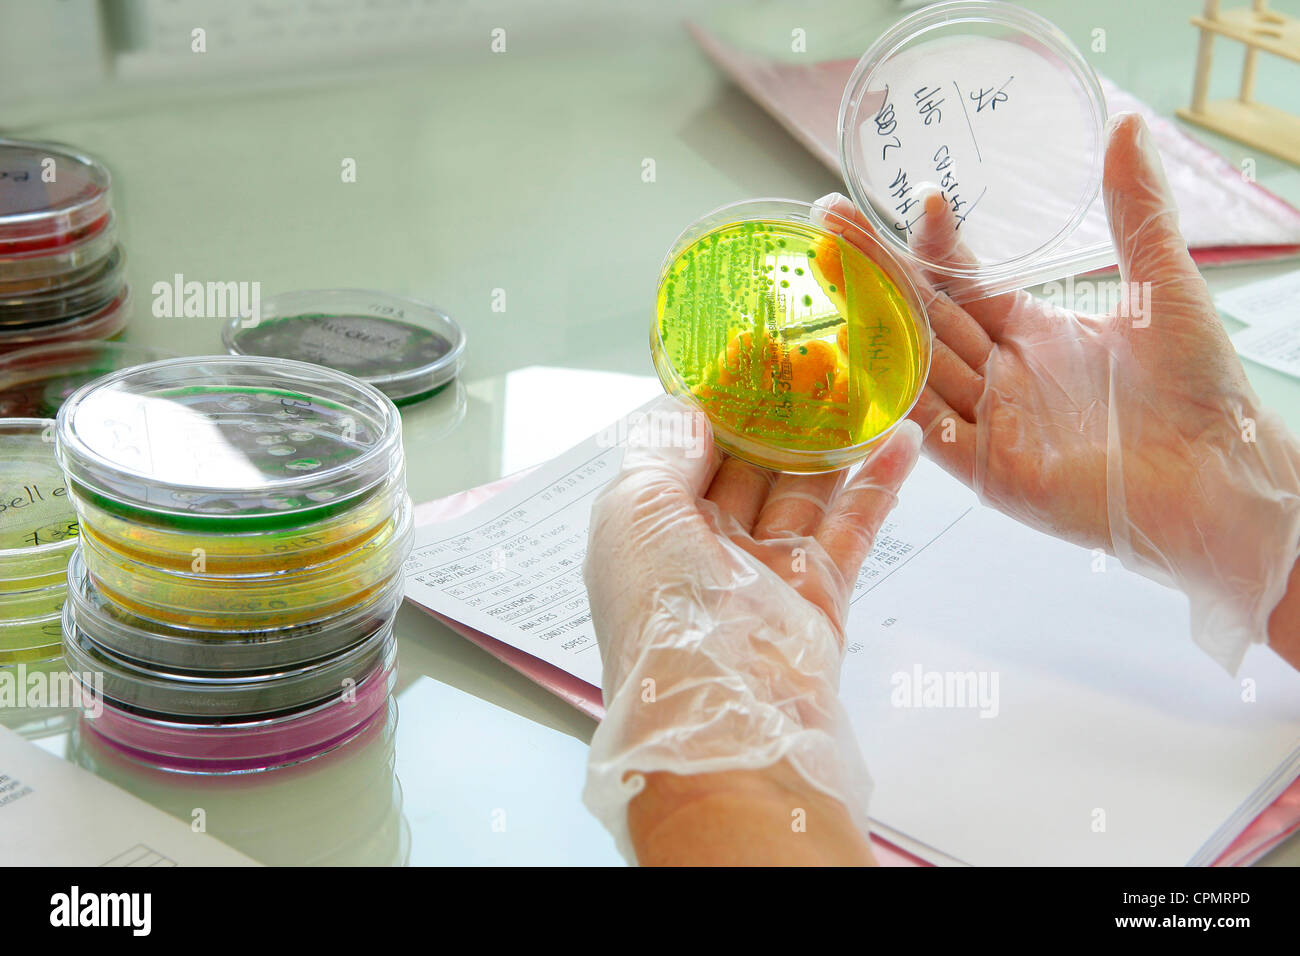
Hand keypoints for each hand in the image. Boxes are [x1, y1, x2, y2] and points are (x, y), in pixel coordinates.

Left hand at [582, 398, 920, 862]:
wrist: (722, 713)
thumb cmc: (660, 607)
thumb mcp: (634, 508)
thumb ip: (664, 449)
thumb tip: (690, 408)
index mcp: (646, 527)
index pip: (684, 450)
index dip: (716, 402)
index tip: (752, 352)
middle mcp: (702, 548)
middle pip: (747, 466)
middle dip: (779, 413)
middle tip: (817, 355)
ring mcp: (762, 572)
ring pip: (802, 491)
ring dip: (830, 439)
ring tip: (864, 381)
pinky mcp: (817, 595)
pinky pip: (850, 528)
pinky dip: (877, 484)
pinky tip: (902, 440)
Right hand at [818, 112, 1299, 672]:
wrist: (1216, 476)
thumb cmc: (1198, 388)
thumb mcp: (1164, 284)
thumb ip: (1134, 211)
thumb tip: (1123, 126)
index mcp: (1033, 332)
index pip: (965, 282)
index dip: (937, 243)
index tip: (918, 199)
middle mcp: (1002, 375)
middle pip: (926, 316)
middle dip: (878, 269)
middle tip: (830, 222)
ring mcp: (991, 424)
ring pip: (919, 366)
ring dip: (874, 324)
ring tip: (831, 276)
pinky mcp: (991, 471)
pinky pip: (932, 434)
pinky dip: (898, 405)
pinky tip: (858, 367)